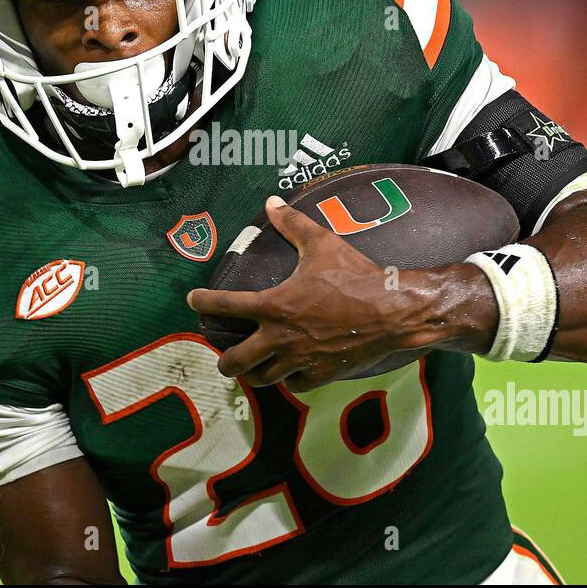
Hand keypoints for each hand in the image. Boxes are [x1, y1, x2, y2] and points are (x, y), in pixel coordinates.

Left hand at [187, 196, 472, 391]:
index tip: (193, 301)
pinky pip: (295, 385)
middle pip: (238, 360)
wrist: (392, 310)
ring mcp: (301, 360)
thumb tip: (271, 202)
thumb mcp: (322, 243)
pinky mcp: (322, 374)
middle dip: (225, 362)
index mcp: (275, 306)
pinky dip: (289, 380)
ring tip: (253, 369)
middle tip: (223, 359)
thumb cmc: (355, 275)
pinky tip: (290, 374)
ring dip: (255, 374)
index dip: (204, 303)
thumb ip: (292, 224)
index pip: (226, 306)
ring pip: (265, 378)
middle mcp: (281, 338)